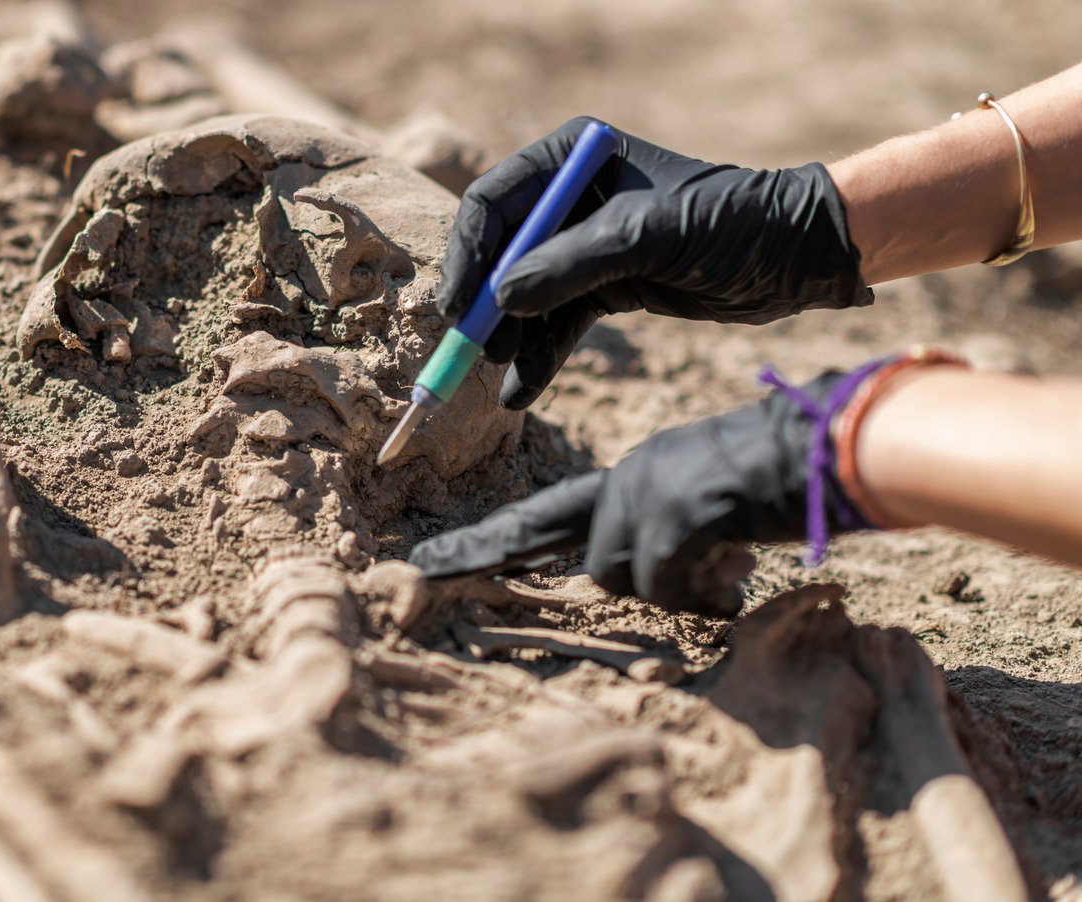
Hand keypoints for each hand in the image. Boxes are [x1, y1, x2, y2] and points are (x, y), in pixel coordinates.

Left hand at [408, 372, 849, 615]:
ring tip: (726, 571)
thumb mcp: (716, 509)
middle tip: (419, 570)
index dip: (494, 540)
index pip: (547, 512)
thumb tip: (655, 582)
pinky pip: (660, 584)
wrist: (840, 445)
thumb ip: (673, 541)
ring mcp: (647, 491)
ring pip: (615, 576)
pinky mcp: (673, 513)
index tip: (438, 558)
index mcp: (637, 473)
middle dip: (480, 552)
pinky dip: (701, 596)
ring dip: (668, 592)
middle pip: (541, 530)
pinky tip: (737, 579)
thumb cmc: (794, 477)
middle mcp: (629, 476)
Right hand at [437, 117, 873, 409]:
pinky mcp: (607, 287)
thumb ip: (570, 266)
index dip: (469, 254)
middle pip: (500, 253)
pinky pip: (557, 324)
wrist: (798, 258)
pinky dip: (540, 357)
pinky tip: (522, 392)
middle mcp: (571, 199)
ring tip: (502, 374)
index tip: (459, 304)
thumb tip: (501, 300)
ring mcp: (586, 246)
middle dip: (486, 303)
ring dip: (511, 337)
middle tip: (472, 348)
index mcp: (573, 159)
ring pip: (526, 296)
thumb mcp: (647, 238)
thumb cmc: (731, 224)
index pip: (494, 202)